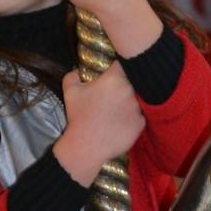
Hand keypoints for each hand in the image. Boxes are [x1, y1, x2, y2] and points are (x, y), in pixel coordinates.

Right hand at [54, 63, 144, 185]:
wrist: (86, 147)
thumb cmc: (78, 117)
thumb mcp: (70, 91)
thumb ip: (73, 75)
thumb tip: (77, 69)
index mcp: (114, 79)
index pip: (124, 63)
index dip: (120, 65)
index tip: (116, 70)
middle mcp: (129, 91)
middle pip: (134, 80)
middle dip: (126, 84)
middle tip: (115, 92)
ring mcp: (137, 108)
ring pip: (138, 98)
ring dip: (130, 100)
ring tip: (117, 108)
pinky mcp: (141, 123)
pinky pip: (140, 115)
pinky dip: (132, 116)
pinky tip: (120, 121)